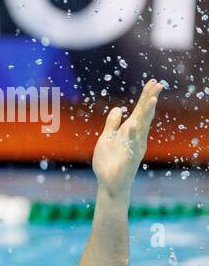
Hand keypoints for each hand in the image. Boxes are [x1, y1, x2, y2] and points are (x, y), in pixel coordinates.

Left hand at [92, 79, 161, 196]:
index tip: (153, 82)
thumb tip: (118, 108)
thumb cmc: (109, 161)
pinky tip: (133, 125)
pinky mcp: (130, 159)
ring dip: (146, 114)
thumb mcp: (107, 138)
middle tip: (158, 84)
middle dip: (150, 100)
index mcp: (130, 131)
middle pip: (144, 115)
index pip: (140, 111)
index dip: (145, 97)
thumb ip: (112, 124)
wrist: (108, 183)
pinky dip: (133, 136)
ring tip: (151, 100)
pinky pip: (132, 146)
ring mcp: (134, 148)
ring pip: (142, 128)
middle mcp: (136, 137)